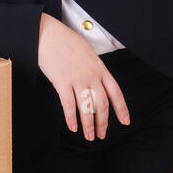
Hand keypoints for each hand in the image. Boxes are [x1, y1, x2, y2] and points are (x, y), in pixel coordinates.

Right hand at [37, 13, 129, 139]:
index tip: (125, 121)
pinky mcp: (62, 82)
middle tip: (102, 135)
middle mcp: (91, 75)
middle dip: (103, 123)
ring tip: (89, 137)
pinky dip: (71, 118)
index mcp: (100, 68)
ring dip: (89, 125)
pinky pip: (69, 105)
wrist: (47, 35)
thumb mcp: (88, 52)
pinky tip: (73, 127)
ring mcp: (77, 79)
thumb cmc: (66, 41)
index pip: (115, 92)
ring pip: (87, 108)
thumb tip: (97, 80)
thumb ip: (94, 67)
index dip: (121, 109)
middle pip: (102, 104)